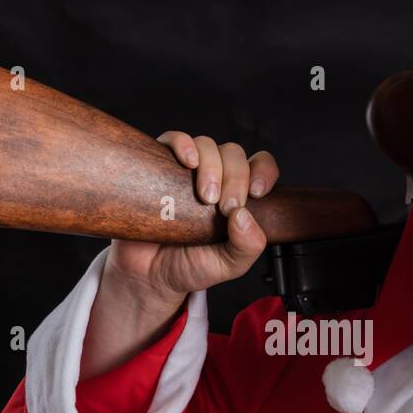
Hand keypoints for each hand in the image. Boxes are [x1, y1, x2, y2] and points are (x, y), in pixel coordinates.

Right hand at [102, 132, 278, 307]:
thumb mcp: (228, 265)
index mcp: (237, 195)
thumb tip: (244, 216)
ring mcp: (186, 170)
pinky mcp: (160, 164)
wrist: (149, 273)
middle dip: (235, 177)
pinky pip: (173, 139)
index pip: (259, 166)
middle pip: (233, 154)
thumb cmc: (190, 265)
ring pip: (207, 145)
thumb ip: (247, 247)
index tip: (257, 193)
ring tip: (204, 198)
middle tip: (224, 208)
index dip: (263, 171)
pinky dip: (183, 144)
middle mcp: (214, 178)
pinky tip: (188, 162)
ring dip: (211, 166)